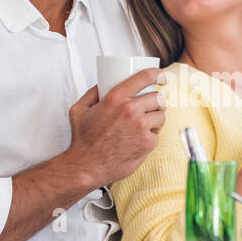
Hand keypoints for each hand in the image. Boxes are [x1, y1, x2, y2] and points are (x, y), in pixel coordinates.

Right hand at [66, 68, 165, 184]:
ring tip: (146, 124)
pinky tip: (139, 140)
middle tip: (151, 106)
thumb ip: (91, 93)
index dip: (157, 74)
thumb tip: (102, 83)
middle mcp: (130, 110)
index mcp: (115, 98)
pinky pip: (157, 135)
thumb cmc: (82, 139)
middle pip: (157, 98)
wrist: (87, 166)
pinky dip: (150, 138)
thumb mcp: (79, 109)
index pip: (144, 78)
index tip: (162, 76)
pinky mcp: (147, 143)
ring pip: (161, 116)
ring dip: (156, 119)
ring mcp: (140, 127)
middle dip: (157, 101)